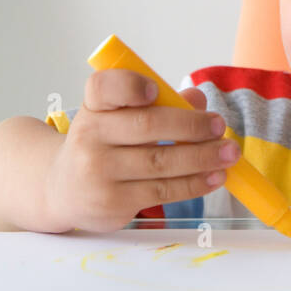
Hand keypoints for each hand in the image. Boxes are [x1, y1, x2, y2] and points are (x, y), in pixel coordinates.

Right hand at [43, 69, 240, 232]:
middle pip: (147, 126)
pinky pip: (162, 192)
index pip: (104, 88)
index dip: (131, 87)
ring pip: (160, 162)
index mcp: (93, 107)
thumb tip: (197, 99)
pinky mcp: (112, 203)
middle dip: (191, 126)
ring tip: (229, 153)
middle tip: (219, 126)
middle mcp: (89, 137)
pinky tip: (214, 176)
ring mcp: (98, 172)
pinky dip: (194, 183)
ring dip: (202, 157)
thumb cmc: (102, 144)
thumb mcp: (120, 117)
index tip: (156, 89)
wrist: (61, 188)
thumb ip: (159, 104)